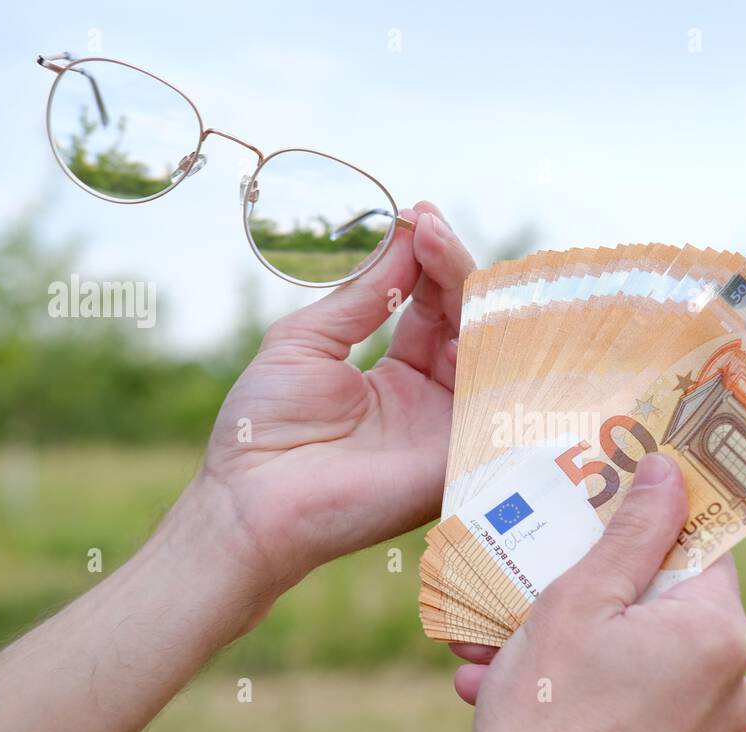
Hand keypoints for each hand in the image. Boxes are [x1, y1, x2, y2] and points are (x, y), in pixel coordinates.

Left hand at [191, 201, 475, 612]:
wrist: (251, 502)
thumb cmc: (265, 429)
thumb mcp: (309, 342)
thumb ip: (362, 297)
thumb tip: (405, 237)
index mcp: (400, 375)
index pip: (434, 307)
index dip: (429, 260)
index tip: (415, 216)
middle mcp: (435, 399)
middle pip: (468, 321)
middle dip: (451, 266)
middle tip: (427, 226)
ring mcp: (452, 427)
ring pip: (488, 348)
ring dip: (468, 292)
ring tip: (436, 247)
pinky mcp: (461, 456)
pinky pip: (494, 395)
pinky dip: (485, 344)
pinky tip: (461, 304)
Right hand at [447, 453, 745, 731]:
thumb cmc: (545, 720)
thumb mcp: (577, 602)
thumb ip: (633, 533)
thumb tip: (671, 470)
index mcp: (719, 635)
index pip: (699, 548)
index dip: (647, 526)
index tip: (603, 512)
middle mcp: (733, 687)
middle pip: (662, 605)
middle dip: (588, 594)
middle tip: (527, 585)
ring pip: (638, 657)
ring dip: (570, 646)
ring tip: (495, 648)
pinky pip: (635, 704)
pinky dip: (584, 691)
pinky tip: (509, 688)